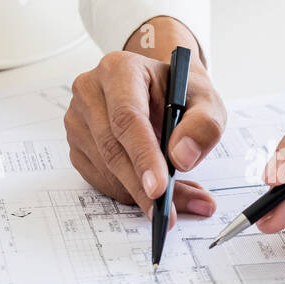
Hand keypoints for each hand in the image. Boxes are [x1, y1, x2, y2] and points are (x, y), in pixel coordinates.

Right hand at [65, 16, 225, 221]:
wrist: (160, 89)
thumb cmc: (181, 93)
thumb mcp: (206, 101)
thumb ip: (203, 126)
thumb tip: (182, 158)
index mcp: (119, 70)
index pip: (127, 118)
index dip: (143, 156)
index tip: (159, 189)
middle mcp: (90, 91)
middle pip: (112, 148)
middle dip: (142, 186)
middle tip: (169, 213)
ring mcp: (78, 119)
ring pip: (106, 169)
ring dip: (139, 193)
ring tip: (174, 202)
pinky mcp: (78, 144)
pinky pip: (100, 179)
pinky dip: (128, 192)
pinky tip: (151, 191)